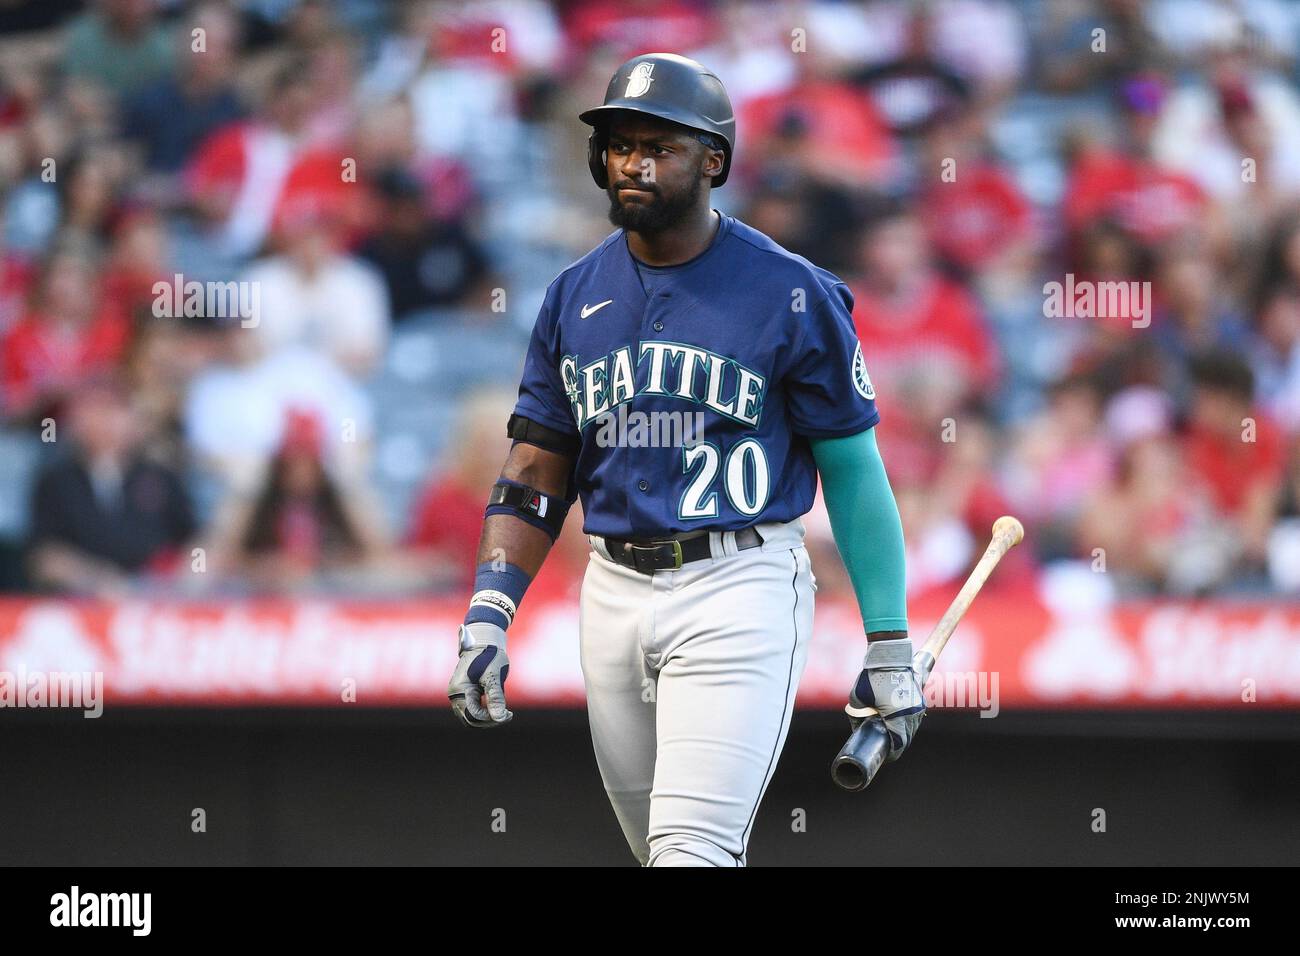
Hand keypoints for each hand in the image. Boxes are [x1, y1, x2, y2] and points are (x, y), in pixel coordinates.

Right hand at [447, 622, 512, 727]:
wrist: (483, 640)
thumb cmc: (488, 655)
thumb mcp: (494, 676)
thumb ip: (496, 698)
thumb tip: (500, 719)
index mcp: (459, 690)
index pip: (473, 716)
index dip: (491, 719)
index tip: (508, 714)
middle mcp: (455, 694)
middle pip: (470, 719)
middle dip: (489, 720)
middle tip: (508, 714)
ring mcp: (458, 693)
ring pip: (471, 716)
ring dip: (487, 716)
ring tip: (504, 710)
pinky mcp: (464, 692)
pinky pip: (472, 708)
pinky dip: (485, 710)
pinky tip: (497, 703)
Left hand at [847, 637, 925, 762]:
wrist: (890, 655)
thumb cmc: (872, 676)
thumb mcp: (858, 698)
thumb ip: (857, 716)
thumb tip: (857, 729)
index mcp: (897, 716)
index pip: (899, 744)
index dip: (892, 754)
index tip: (885, 757)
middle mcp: (911, 713)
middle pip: (907, 738)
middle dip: (897, 746)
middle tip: (886, 749)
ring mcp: (918, 706)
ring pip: (912, 728)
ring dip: (904, 735)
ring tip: (891, 738)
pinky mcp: (919, 699)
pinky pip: (915, 717)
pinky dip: (908, 724)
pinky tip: (898, 724)